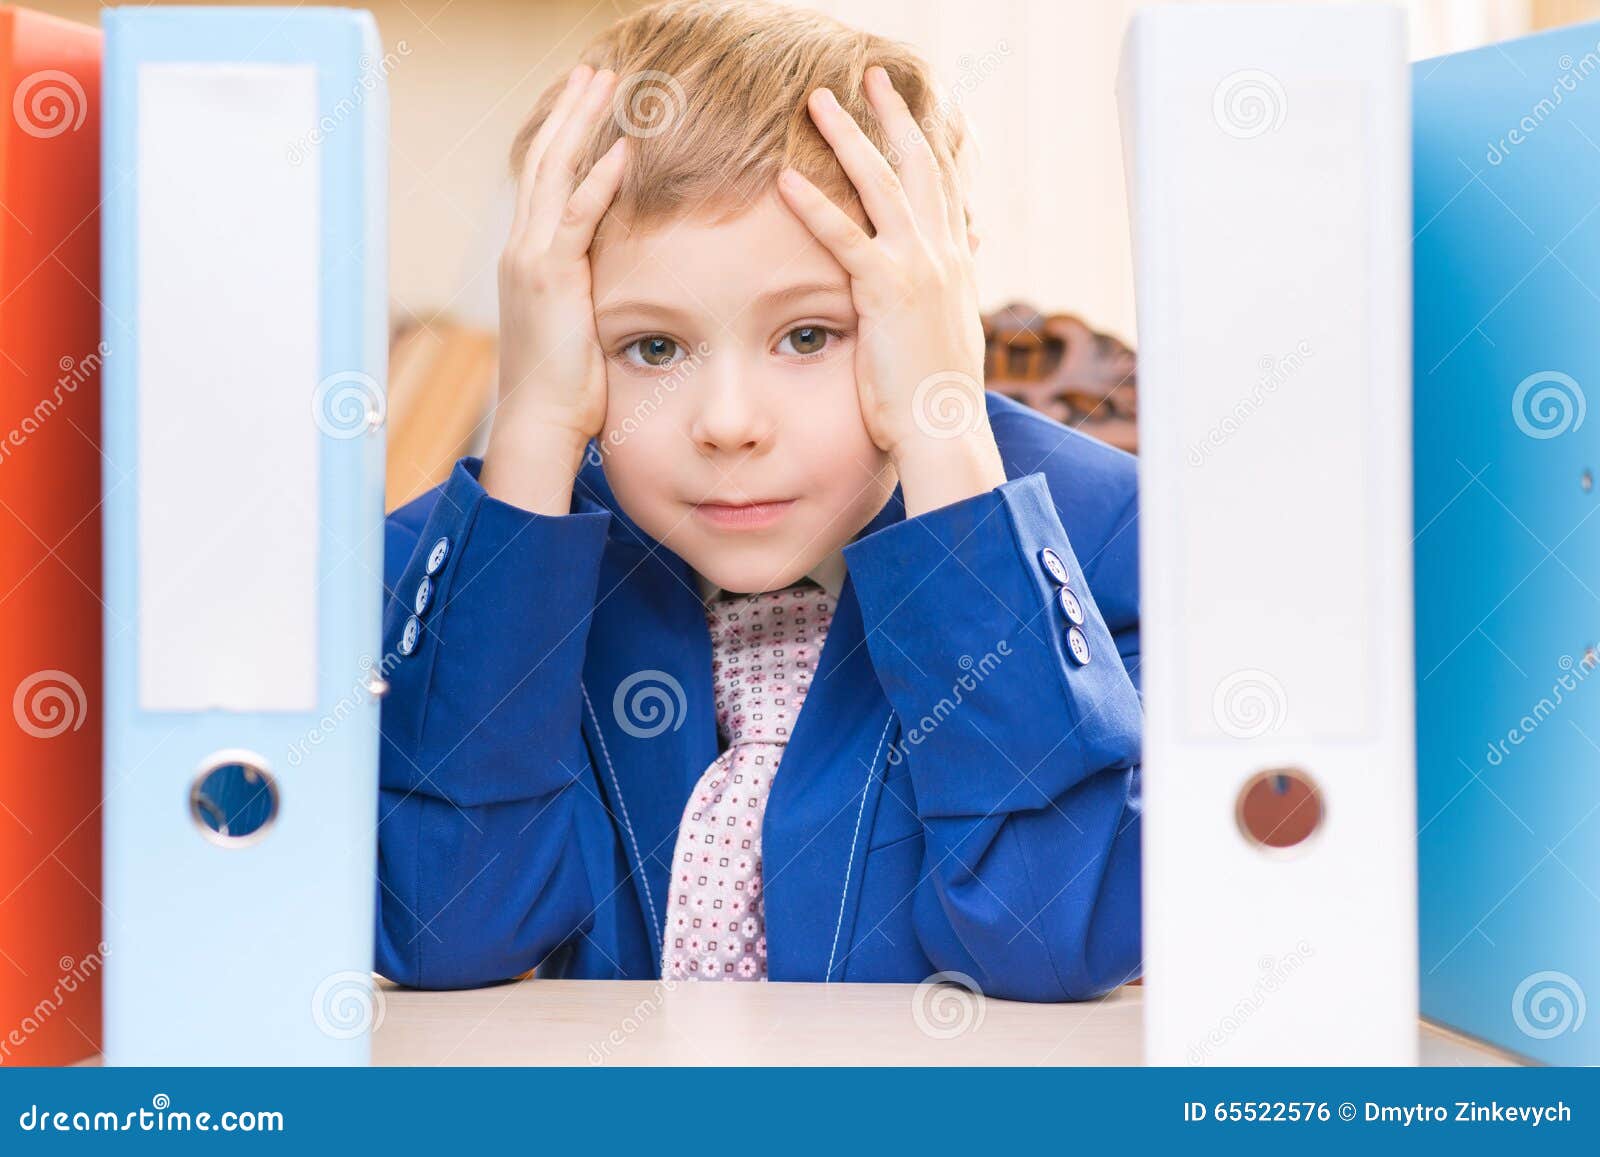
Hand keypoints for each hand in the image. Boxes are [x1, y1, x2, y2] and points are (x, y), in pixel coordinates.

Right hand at [482, 65, 626, 513]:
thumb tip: (612, 279)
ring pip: (555, 173)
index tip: (583, 100)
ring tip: (603, 83)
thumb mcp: (577, 324)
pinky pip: (578, 217)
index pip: (544, 180)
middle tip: (593, 71)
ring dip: (581, 124)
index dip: (563, 135)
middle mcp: (522, 248)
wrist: (540, 420)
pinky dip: (601, 180)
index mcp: (527, 257)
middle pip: (544, 160)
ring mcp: (532, 260)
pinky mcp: (552, 278)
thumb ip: (589, 289)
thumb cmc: (564, 385)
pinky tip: (624, 149)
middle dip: (569, 111)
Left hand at [776, 67, 1003, 516]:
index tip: (908, 111)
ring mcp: (919, 268)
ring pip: (881, 183)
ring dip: (849, 136)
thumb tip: (927, 299)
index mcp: (955, 264)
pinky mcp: (887, 291)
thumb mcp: (940, 338)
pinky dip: (813, 206)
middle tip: (870, 76)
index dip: (924, 143)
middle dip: (892, 115)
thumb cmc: (935, 398)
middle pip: (918, 165)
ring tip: (818, 101)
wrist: (945, 428)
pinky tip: (783, 179)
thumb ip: (930, 305)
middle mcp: (943, 254)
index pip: (940, 186)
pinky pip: (844, 237)